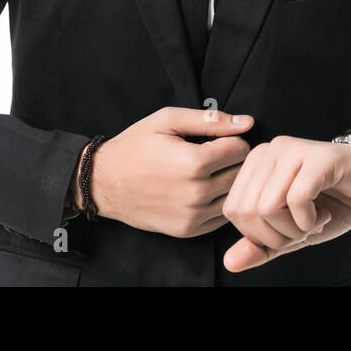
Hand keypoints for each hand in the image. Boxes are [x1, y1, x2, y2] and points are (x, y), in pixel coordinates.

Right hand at [88, 107, 253, 237]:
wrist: (104, 183)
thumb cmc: (135, 146)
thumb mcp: (167, 120)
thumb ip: (210, 120)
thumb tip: (247, 122)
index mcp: (194, 163)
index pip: (241, 149)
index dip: (231, 139)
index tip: (215, 139)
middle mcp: (197, 194)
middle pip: (242, 173)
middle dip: (233, 160)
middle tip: (215, 153)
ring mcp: (193, 216)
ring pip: (234, 196)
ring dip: (228, 181)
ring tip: (208, 171)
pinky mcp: (188, 230)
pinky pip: (222, 216)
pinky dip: (218, 201)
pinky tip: (201, 189)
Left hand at [221, 136, 350, 271]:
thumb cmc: (332, 204)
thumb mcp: (291, 233)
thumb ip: (260, 247)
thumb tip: (230, 263)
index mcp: (255, 164)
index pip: (233, 210)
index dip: (260, 236)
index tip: (289, 230)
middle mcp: (269, 150)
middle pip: (248, 211)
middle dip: (278, 236)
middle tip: (304, 228)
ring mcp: (291, 149)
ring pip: (268, 207)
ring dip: (296, 229)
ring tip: (315, 219)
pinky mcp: (316, 156)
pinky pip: (297, 200)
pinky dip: (310, 220)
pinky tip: (324, 214)